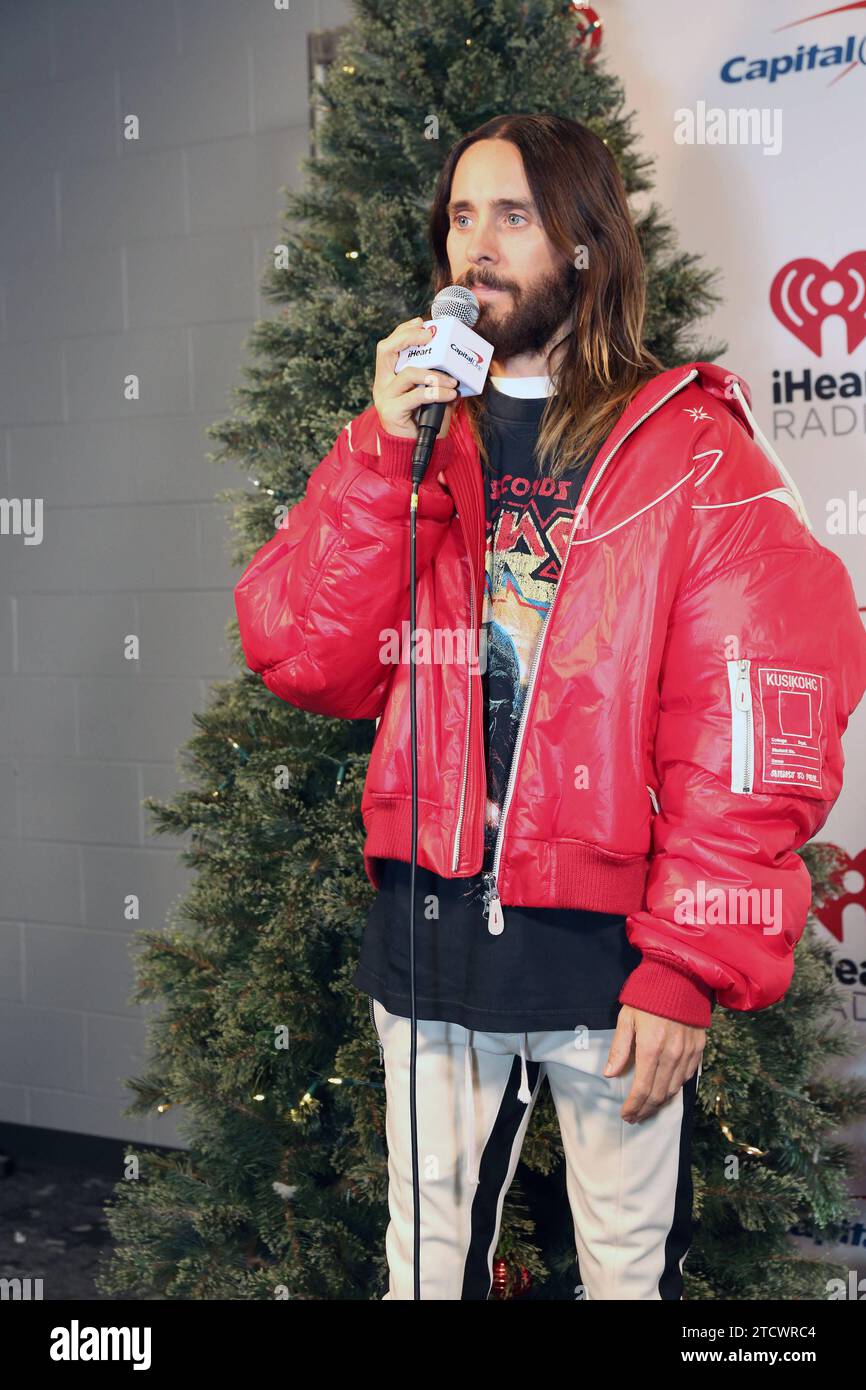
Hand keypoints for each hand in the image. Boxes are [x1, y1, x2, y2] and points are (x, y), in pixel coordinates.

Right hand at [372, 316, 458, 440]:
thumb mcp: (432, 396)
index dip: (403, 330)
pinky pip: (417, 395)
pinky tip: (450, 394)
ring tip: (452, 381)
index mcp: (388, 376)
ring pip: (408, 373)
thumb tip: (459, 366)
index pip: (389, 345)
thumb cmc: (421, 422)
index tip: (422, 323)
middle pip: (386, 349)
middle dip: (408, 337)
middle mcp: (382, 383)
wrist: (411, 452)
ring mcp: (385, 397)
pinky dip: (437, 392)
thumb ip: (439, 381)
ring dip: (435, 374)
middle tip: (429, 337)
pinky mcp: (392, 411)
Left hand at [604, 1005, 704, 1123]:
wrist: (680, 977)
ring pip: (674, 1089)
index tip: (625, 1114)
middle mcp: (672, 1055)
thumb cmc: (648, 996)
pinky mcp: (699, 1049)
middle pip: (659, 1094)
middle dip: (645, 1109)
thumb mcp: (626, 1018)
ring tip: (647, 1109)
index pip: (642, 1088)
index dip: (633, 1106)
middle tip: (634, 1117)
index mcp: (651, 1048)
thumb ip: (619, 1048)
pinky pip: (687, 1077)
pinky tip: (666, 1092)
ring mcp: (688, 1053)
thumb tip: (610, 1074)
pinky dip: (675, 1089)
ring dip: (660, 1103)